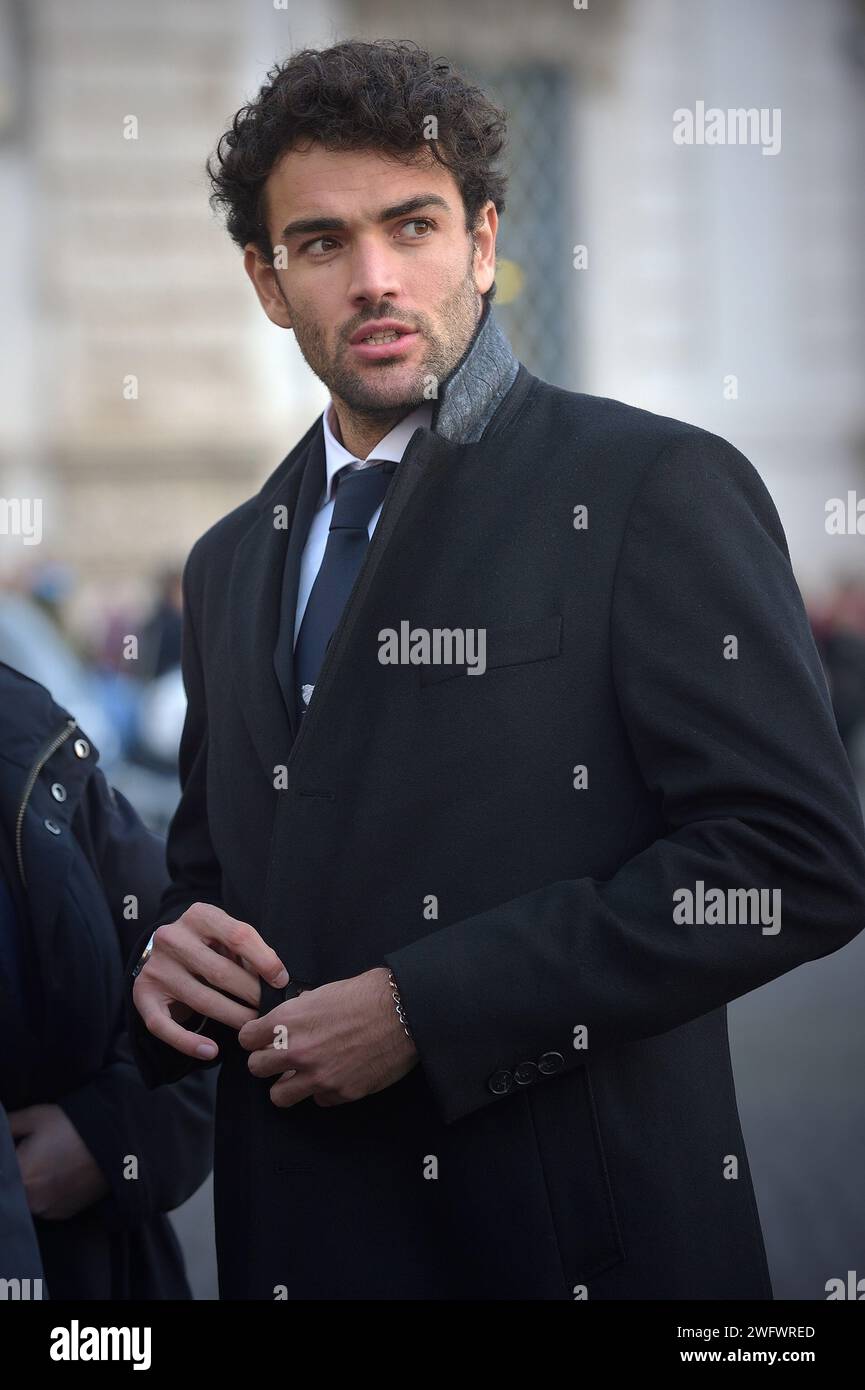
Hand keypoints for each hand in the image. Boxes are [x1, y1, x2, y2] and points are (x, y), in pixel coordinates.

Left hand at [9, 1104, 108, 1220]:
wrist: (114, 1143)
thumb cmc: (73, 1127)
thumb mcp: (36, 1117)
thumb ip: (7, 1126)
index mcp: (19, 1175)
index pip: (2, 1173)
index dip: (8, 1164)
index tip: (20, 1153)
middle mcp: (30, 1200)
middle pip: (12, 1189)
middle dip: (18, 1173)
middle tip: (35, 1155)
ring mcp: (46, 1210)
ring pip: (25, 1200)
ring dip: (29, 1186)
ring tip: (49, 1164)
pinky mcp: (61, 1215)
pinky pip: (43, 1206)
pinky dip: (45, 1194)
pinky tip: (58, 1175)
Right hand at [132, 902, 288, 1059]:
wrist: (164, 950)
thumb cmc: (207, 944)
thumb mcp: (226, 935)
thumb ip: (248, 950)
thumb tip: (277, 978)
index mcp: (199, 915)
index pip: (238, 935)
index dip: (264, 961)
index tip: (281, 981)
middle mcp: (172, 937)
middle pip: (220, 971)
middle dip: (251, 994)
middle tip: (269, 1010)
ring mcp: (155, 967)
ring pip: (201, 1000)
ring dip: (232, 1017)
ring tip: (252, 1027)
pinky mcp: (143, 994)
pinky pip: (165, 1026)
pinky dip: (189, 1043)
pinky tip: (211, 1051)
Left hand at [239, 967, 418, 1108]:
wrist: (405, 1012)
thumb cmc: (368, 994)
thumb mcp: (325, 992)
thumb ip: (301, 1009)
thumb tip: (295, 1013)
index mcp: (288, 1021)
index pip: (247, 1039)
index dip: (255, 1038)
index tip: (262, 1039)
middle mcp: (296, 1051)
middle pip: (256, 1069)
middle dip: (267, 1062)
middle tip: (282, 1058)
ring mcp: (317, 1077)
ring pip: (278, 1096)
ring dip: (288, 1085)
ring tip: (303, 1075)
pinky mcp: (340, 1094)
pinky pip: (318, 1100)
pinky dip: (323, 1091)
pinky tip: (336, 1076)